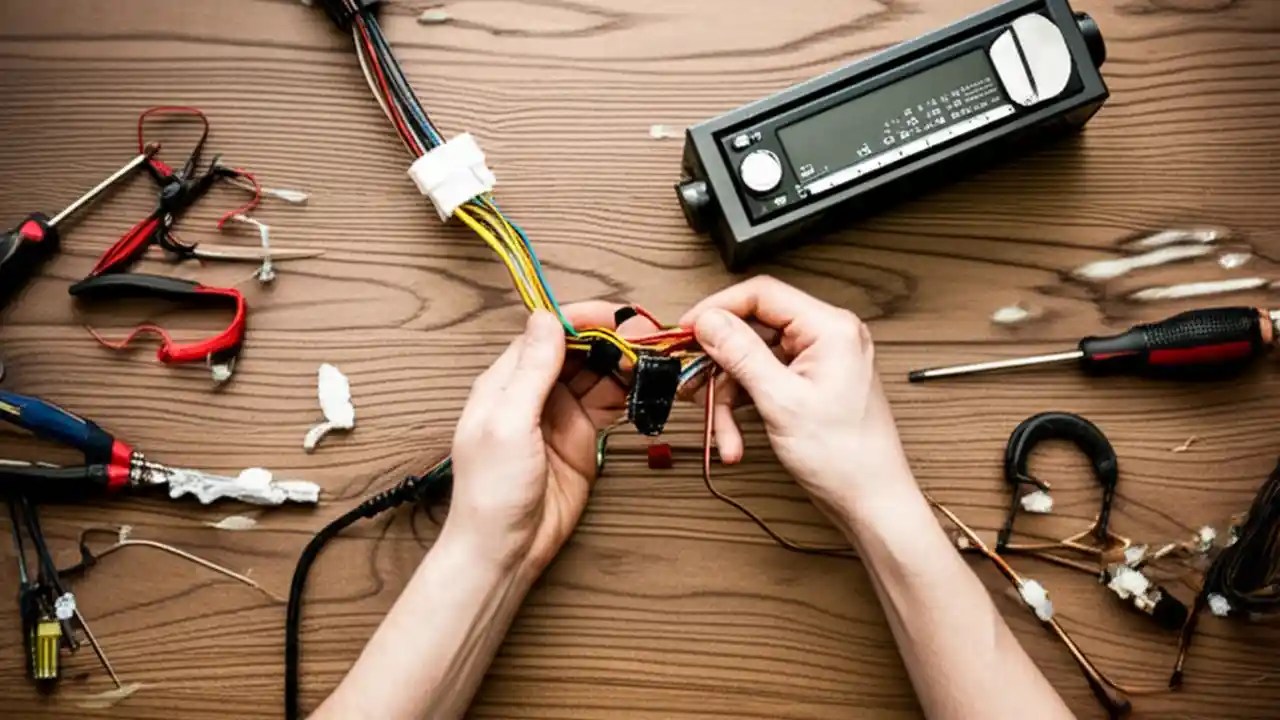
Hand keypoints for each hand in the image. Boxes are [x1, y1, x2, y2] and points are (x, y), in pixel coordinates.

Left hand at [445, 305, 635, 575]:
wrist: (507, 549)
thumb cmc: (492, 491)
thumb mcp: (508, 423)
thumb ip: (531, 371)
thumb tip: (546, 319)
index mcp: (505, 382)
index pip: (546, 334)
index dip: (582, 319)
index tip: (614, 314)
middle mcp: (534, 393)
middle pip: (577, 350)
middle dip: (609, 337)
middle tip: (645, 335)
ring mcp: (559, 415)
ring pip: (596, 374)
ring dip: (622, 362)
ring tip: (651, 357)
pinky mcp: (582, 438)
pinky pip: (608, 403)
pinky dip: (627, 390)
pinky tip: (644, 383)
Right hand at [680, 276, 914, 521]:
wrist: (872, 502)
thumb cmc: (846, 457)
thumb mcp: (781, 401)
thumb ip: (742, 354)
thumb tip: (710, 320)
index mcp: (830, 329)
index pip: (761, 295)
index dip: (718, 309)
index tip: (687, 331)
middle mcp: (827, 337)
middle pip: (752, 330)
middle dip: (719, 363)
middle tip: (692, 384)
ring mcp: (819, 362)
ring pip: (752, 361)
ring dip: (728, 396)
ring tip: (719, 429)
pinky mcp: (810, 384)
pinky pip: (765, 382)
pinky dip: (744, 407)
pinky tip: (735, 438)